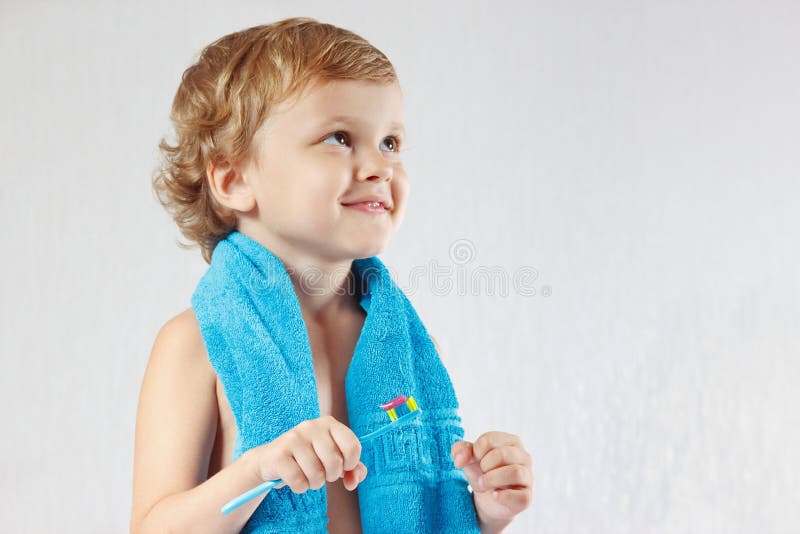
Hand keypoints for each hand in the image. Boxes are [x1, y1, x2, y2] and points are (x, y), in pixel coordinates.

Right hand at [253, 415, 367, 492]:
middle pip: (335, 463)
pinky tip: (295, 479)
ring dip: (314, 483)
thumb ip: (353, 469)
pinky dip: (300, 487)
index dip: (351, 463)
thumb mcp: (334, 459)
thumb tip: (353, 482)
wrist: (272, 459)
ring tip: (307, 475)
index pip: (352, 446)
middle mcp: (311, 426)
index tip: (342, 466)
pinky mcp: (279, 454)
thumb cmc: (309, 458)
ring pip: (317, 474)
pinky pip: (299, 481)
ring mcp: (294, 438)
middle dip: (331, 476)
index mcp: (329, 423)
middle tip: (321, 472)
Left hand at [451, 432, 532, 530]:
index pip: (490, 439)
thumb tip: (459, 459)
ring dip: (492, 479)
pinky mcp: (527, 497)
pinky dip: (502, 496)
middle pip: (502, 454)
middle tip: (481, 472)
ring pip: (515, 472)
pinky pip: (521, 496)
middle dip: (485, 464)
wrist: (488, 499)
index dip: (476, 451)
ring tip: (482, 484)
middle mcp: (524, 457)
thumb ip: (460, 450)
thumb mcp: (468, 458)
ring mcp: (528, 477)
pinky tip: (494, 495)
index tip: (475, 458)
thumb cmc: (482, 472)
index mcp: (511, 441)